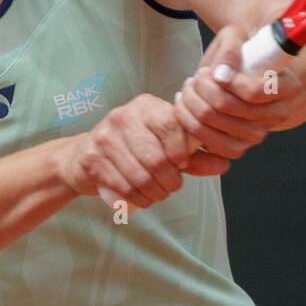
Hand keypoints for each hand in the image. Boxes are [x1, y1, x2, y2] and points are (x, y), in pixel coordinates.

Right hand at [57, 93, 231, 208]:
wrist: (82, 156)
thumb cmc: (130, 149)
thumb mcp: (162, 145)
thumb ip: (193, 155)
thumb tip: (224, 164)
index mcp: (146, 106)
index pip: (174, 126)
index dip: (182, 153)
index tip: (182, 165)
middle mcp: (123, 116)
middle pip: (158, 158)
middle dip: (170, 181)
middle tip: (171, 187)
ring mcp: (105, 137)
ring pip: (141, 176)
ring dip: (155, 194)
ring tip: (157, 194)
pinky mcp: (92, 158)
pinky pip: (123, 186)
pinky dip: (138, 199)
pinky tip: (141, 198)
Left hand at [174, 23, 304, 157]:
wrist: (227, 75)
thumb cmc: (236, 54)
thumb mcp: (234, 37)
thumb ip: (229, 48)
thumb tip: (221, 74)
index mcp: (287, 87)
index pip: (254, 92)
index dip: (228, 82)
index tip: (214, 71)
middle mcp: (277, 114)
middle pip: (229, 107)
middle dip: (203, 88)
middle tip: (196, 77)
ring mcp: (258, 134)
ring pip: (214, 123)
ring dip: (192, 103)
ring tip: (189, 88)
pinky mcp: (238, 148)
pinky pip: (210, 142)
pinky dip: (189, 123)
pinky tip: (185, 107)